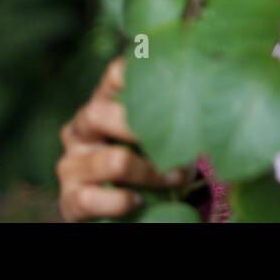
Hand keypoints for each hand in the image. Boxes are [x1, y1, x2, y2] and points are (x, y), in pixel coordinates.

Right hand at [56, 56, 191, 220]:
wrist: (128, 208)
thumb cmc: (151, 161)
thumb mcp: (161, 135)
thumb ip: (173, 116)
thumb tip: (210, 97)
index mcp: (104, 103)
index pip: (114, 75)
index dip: (135, 72)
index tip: (170, 76)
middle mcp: (81, 128)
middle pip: (99, 113)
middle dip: (140, 128)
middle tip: (173, 139)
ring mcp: (71, 163)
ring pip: (110, 161)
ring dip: (149, 173)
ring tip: (174, 178)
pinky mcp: (70, 198)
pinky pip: (90, 199)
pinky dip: (120, 201)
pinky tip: (138, 201)